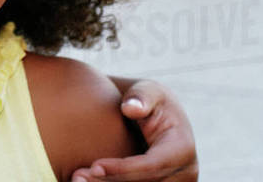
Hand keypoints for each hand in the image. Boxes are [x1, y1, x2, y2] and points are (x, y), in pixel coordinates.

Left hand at [71, 80, 197, 181]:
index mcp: (183, 148)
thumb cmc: (148, 99)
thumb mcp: (148, 90)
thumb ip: (141, 96)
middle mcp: (185, 173)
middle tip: (77, 177)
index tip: (94, 166)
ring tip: (77, 179)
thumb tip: (131, 108)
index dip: (123, 169)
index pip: (152, 165)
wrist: (154, 116)